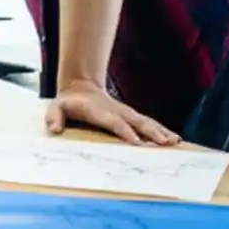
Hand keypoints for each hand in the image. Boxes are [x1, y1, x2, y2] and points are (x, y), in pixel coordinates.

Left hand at [45, 79, 179, 145]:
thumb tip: (55, 129)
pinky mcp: (131, 116)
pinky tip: (175, 139)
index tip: (136, 141)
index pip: (112, 121)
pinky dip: (161, 130)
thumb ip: (54, 117)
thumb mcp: (55, 107)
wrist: (80, 86)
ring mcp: (125, 112)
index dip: (124, 130)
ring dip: (160, 131)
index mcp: (98, 110)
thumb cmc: (68, 102)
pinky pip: (148, 123)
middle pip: (135, 121)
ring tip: (174, 141)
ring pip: (145, 121)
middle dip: (150, 131)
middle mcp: (115, 110)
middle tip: (164, 142)